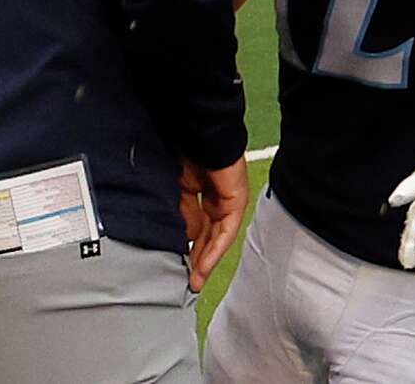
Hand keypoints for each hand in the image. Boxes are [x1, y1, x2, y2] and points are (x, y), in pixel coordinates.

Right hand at [178, 156, 249, 291]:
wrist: (202, 135)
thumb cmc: (189, 153)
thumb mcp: (181, 189)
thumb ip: (185, 213)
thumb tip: (187, 237)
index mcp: (204, 194)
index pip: (197, 227)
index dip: (188, 246)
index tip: (177, 262)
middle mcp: (218, 200)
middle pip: (209, 236)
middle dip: (198, 259)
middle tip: (188, 280)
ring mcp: (229, 202)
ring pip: (218, 239)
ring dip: (207, 260)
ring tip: (196, 280)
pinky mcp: (236, 202)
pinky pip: (225, 232)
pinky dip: (215, 249)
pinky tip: (204, 264)